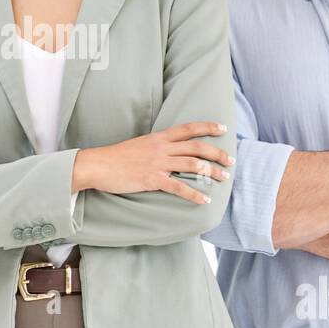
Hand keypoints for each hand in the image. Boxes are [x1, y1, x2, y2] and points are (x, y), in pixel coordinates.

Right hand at [72, 121, 231, 205]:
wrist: (98, 165)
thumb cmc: (117, 157)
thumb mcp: (140, 145)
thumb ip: (157, 146)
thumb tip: (171, 151)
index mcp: (158, 137)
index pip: (188, 128)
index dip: (207, 127)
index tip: (223, 129)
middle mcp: (161, 147)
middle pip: (196, 147)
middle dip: (216, 153)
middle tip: (230, 160)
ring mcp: (157, 163)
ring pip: (192, 164)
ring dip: (211, 172)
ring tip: (223, 178)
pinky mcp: (152, 179)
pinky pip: (178, 186)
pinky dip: (194, 194)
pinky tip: (204, 200)